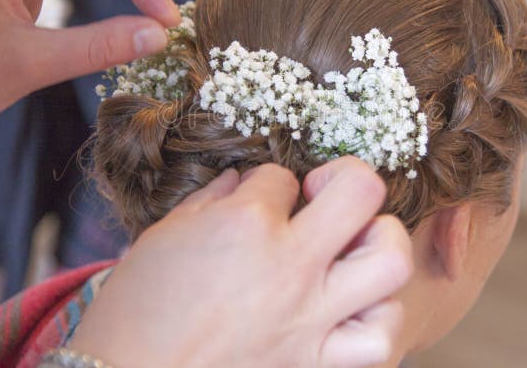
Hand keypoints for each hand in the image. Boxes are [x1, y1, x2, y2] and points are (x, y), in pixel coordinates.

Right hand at [70, 157, 412, 367]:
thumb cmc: (133, 313)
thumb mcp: (162, 238)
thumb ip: (210, 200)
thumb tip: (240, 181)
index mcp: (243, 225)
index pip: (281, 176)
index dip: (269, 183)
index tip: (258, 199)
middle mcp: (288, 265)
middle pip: (362, 192)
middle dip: (348, 180)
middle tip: (326, 198)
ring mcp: (309, 319)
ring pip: (392, 262)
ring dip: (379, 246)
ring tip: (352, 252)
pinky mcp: (315, 365)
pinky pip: (379, 341)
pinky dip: (377, 320)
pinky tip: (354, 309)